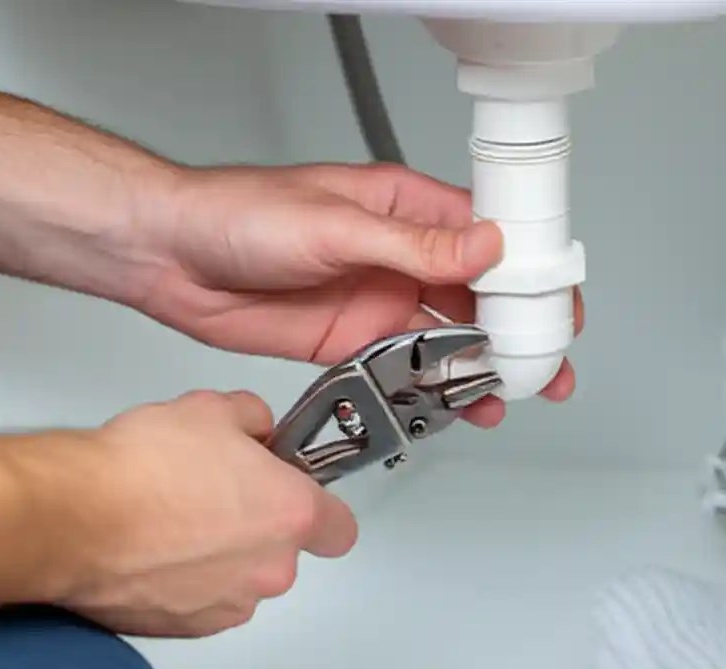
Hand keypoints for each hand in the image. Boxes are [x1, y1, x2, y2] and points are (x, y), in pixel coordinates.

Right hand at [46, 390, 355, 637]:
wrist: (74, 518)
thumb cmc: (139, 471)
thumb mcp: (210, 410)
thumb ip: (251, 419)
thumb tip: (254, 428)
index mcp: (290, 514)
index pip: (339, 526)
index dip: (317, 507)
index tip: (295, 491)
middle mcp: (269, 568)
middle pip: (283, 550)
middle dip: (256, 524)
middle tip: (216, 491)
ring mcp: (228, 603)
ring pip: (240, 577)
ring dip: (219, 555)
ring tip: (174, 516)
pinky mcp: (186, 626)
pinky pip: (200, 600)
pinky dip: (183, 579)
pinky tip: (153, 545)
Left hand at [131, 162, 583, 427]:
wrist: (169, 257)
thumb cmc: (237, 214)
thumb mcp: (336, 225)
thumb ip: (413, 245)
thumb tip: (485, 246)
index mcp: (402, 208)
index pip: (486, 234)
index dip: (528, 266)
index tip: (556, 298)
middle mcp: (398, 255)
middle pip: (478, 293)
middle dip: (517, 326)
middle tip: (548, 360)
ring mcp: (376, 301)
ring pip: (447, 337)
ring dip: (481, 364)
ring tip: (512, 392)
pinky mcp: (349, 342)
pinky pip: (404, 368)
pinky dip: (433, 388)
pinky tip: (456, 404)